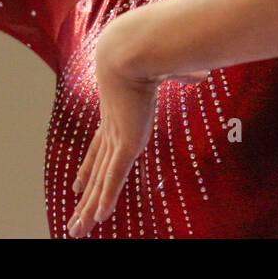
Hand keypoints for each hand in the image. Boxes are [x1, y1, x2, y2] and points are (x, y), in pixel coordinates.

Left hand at [64, 9, 210, 237]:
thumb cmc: (151, 51)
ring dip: (88, 208)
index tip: (77, 183)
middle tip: (74, 219)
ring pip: (100, 182)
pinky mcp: (125, 141)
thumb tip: (204, 73)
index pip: (100, 149)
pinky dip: (104, 198)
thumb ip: (183, 75)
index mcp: (118, 113)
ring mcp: (118, 136)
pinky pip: (113, 178)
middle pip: (95, 172)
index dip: (88, 168)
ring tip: (75, 231)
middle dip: (85, 198)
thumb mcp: (168, 70)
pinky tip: (96, 219)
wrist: (134, 47)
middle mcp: (113, 128)